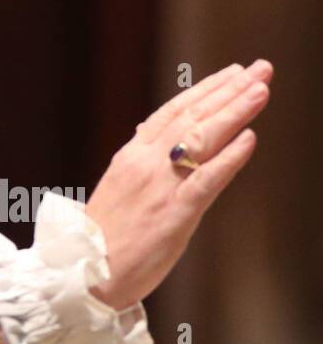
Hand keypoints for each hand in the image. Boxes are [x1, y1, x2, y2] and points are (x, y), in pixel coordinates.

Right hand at [85, 60, 272, 310]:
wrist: (83, 273)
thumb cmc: (102, 237)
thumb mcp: (117, 187)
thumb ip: (137, 158)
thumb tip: (147, 129)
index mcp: (131, 156)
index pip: (173, 112)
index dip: (205, 90)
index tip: (233, 73)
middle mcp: (145, 163)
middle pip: (192, 118)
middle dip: (229, 91)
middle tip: (260, 70)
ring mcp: (159, 187)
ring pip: (202, 140)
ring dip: (234, 112)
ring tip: (260, 91)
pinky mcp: (173, 214)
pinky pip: (206, 181)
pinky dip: (229, 158)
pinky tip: (250, 139)